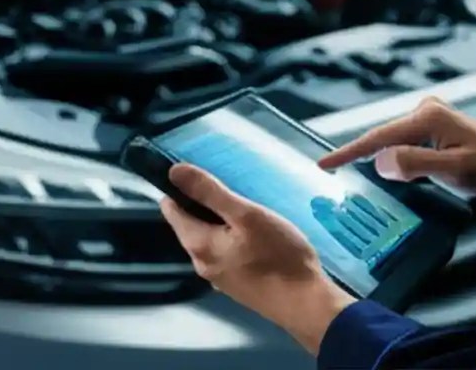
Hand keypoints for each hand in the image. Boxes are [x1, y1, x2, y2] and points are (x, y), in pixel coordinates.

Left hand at [159, 164, 355, 355]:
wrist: (305, 304)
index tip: (208, 176)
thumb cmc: (278, 255)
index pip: (170, 207)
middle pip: (190, 223)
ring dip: (223, 222)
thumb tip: (174, 171)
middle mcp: (200, 263)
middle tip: (238, 193)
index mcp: (197, 244)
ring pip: (209, 238)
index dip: (183, 188)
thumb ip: (210, 192)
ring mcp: (217, 277)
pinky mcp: (235, 284)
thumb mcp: (247, 215)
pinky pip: (224, 253)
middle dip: (207, 205)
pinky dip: (234, 239)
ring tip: (250, 213)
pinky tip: (257, 237)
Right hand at [317, 96, 475, 195]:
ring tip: (344, 167)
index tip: (324, 164)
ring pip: (391, 140)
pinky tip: (380, 165)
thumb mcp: (455, 169)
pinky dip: (389, 154)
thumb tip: (380, 162)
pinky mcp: (432, 126)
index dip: (349, 152)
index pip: (379, 138)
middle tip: (328, 168)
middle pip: (382, 136)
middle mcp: (423, 111)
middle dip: (356, 152)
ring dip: (373, 155)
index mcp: (426, 119)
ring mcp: (428, 117)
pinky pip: (402, 142)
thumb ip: (416, 165)